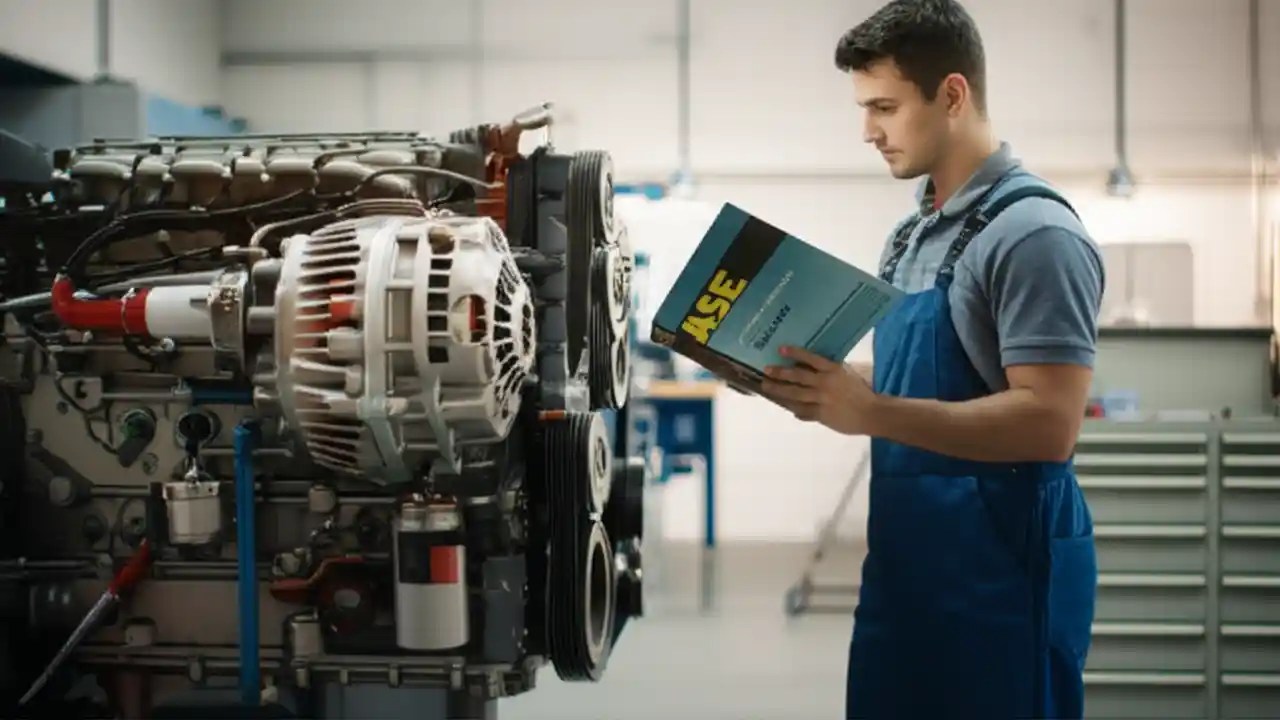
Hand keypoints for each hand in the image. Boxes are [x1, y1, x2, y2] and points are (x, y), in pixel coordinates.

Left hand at [761, 345, 880, 435]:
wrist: (872, 413)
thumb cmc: (861, 391)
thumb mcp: (847, 374)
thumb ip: (830, 371)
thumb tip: (809, 366)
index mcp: (833, 370)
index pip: (811, 359)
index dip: (795, 353)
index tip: (780, 349)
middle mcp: (825, 383)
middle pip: (798, 377)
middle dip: (780, 374)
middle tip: (766, 370)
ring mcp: (821, 400)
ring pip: (795, 395)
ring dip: (779, 390)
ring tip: (767, 386)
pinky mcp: (821, 415)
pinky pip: (803, 411)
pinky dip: (795, 409)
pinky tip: (787, 407)